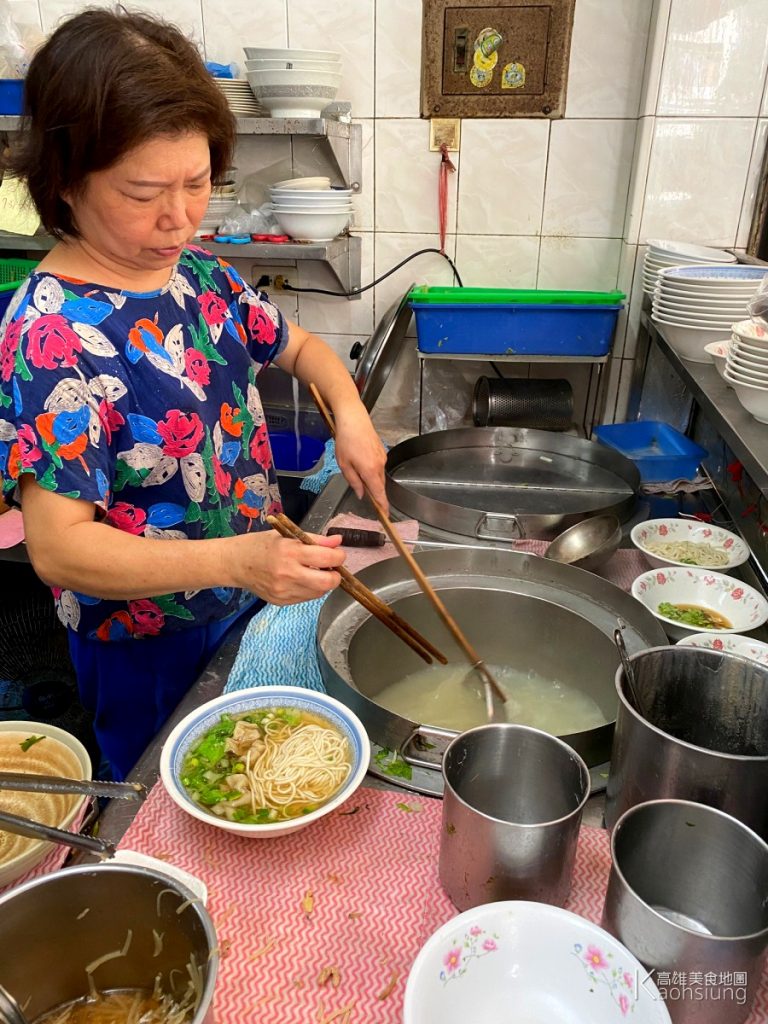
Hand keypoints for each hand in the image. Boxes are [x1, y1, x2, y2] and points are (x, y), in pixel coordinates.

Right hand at [230, 530, 344, 604]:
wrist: (234, 563)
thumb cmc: (259, 545)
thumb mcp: (286, 535)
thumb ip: (314, 539)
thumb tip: (337, 541)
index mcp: (290, 552)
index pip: (326, 558)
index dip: (339, 556)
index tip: (338, 554)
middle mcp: (287, 574)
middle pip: (327, 583)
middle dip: (335, 576)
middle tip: (332, 568)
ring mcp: (284, 591)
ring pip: (318, 592)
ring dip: (323, 582)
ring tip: (314, 571)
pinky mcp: (281, 602)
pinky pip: (306, 598)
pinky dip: (310, 589)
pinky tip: (301, 579)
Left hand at [334, 406, 388, 513]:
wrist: (353, 419)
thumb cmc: (346, 441)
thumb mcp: (344, 465)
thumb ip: (354, 482)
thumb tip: (362, 494)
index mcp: (370, 471)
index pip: (379, 493)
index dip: (383, 506)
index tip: (385, 515)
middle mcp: (380, 465)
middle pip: (380, 485)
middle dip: (375, 493)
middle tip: (368, 498)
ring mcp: (382, 457)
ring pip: (379, 475)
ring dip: (371, 479)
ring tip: (357, 471)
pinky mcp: (382, 450)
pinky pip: (378, 465)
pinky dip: (372, 469)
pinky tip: (361, 461)